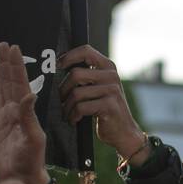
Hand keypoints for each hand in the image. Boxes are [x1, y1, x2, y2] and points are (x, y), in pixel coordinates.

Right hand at [0, 42, 47, 183]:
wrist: (20, 181)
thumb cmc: (30, 162)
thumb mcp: (32, 138)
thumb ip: (29, 116)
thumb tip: (30, 93)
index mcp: (22, 112)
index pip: (18, 83)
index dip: (15, 66)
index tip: (12, 48)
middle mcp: (11, 114)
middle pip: (8, 83)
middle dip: (6, 64)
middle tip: (3, 45)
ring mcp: (0, 122)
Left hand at [57, 44, 145, 162]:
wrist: (124, 132)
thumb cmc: (106, 109)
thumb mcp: (100, 87)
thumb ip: (88, 75)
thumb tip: (60, 65)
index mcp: (108, 67)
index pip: (86, 51)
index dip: (69, 56)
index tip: (59, 66)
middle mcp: (111, 76)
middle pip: (76, 74)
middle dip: (63, 90)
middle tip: (61, 100)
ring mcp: (112, 91)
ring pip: (76, 93)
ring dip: (67, 106)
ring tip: (67, 113)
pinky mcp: (109, 106)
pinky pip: (81, 107)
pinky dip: (73, 115)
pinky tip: (74, 120)